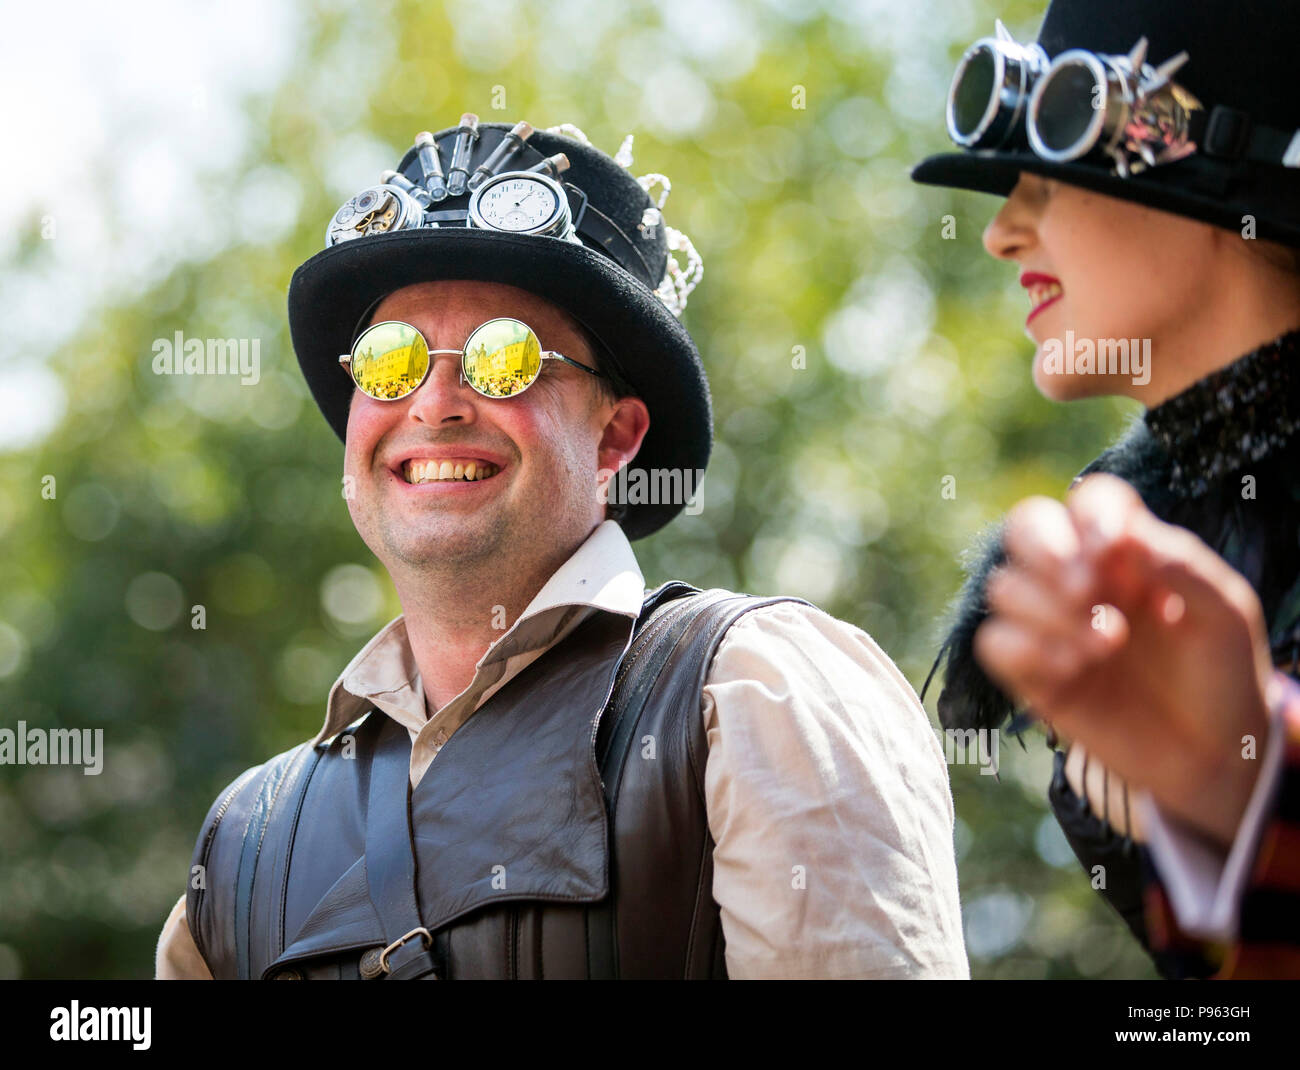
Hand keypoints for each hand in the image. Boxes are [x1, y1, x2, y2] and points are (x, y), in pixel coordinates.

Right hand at [974, 473, 1275, 849]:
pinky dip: (1028, 650)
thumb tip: (1120, 533)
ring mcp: (1049, 624)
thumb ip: (1177, 562)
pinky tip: (1074, 670)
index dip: (1093, 517)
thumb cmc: (1221, 672)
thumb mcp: (1223, 610)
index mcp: (1125, 551)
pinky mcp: (1029, 673)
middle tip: (1086, 591)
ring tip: (1107, 645)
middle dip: (1048, 553)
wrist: (1213, 754)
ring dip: (1050, 612)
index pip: (1089, 502)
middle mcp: (1078, 578)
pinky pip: (993, 643)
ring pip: (1003, 587)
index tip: (1117, 552)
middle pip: (1024, 527)